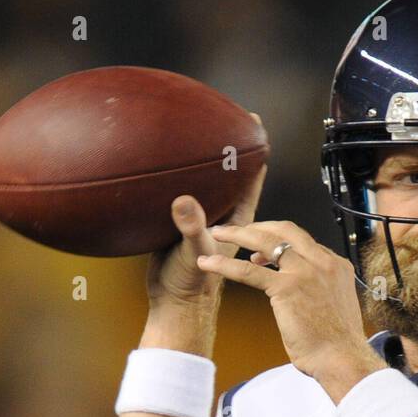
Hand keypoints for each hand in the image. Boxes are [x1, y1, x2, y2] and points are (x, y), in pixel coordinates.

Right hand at [145, 114, 268, 311]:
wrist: (173, 304)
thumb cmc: (193, 283)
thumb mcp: (194, 252)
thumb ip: (192, 227)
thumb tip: (184, 201)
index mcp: (236, 219)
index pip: (249, 176)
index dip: (253, 149)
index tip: (252, 120)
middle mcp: (221, 214)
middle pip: (229, 173)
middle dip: (228, 146)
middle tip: (224, 112)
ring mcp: (202, 218)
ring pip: (206, 181)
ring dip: (203, 160)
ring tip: (196, 128)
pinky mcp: (180, 223)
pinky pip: (182, 193)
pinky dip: (177, 178)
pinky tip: (164, 161)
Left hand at [196, 219, 382, 396]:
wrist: (343, 359)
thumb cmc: (338, 345)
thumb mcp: (334, 308)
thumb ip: (320, 294)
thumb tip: (305, 298)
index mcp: (336, 266)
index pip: (303, 242)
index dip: (279, 242)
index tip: (262, 252)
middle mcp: (322, 262)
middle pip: (285, 230)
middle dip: (259, 226)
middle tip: (238, 230)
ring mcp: (305, 272)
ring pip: (264, 241)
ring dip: (237, 234)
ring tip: (218, 234)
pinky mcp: (287, 287)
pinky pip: (248, 271)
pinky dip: (224, 265)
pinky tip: (208, 263)